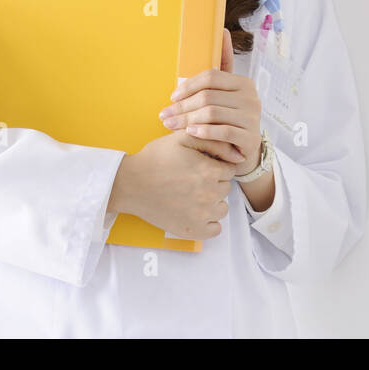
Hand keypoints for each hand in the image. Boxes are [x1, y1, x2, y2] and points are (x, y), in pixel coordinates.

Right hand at [107, 131, 236, 239]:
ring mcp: (202, 215)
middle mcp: (209, 194)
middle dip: (214, 182)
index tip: (200, 166)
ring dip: (212, 202)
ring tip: (192, 195)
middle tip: (192, 179)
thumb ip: (213, 141)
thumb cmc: (155, 158)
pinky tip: (195, 211)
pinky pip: (215, 229)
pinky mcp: (193, 230)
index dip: (215, 166)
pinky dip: (208, 222)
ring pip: (222, 208)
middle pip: (225, 188)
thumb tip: (238, 153)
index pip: (229, 170)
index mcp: (209, 171)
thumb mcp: (183, 139)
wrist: (130, 184)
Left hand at [159, 28, 263, 177]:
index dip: (188, 86)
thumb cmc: (230, 119)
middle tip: (164, 116)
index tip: (172, 97)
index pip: (211, 77)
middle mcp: (251, 97)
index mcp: (243, 82)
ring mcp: (252, 117)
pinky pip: (222, 131)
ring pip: (212, 113)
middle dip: (182, 107)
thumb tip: (222, 30)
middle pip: (208, 96)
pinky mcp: (250, 136)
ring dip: (187, 120)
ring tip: (171, 126)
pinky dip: (204, 131)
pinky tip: (190, 132)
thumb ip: (222, 67)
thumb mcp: (226, 94)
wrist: (246, 151)